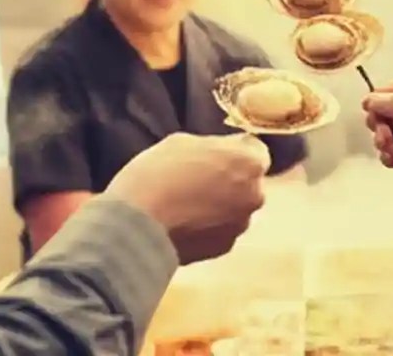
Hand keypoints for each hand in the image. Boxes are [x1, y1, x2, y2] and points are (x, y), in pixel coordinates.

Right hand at [107, 133, 269, 264]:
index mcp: (249, 163)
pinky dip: (207, 226)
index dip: (234, 149)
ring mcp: (239, 226)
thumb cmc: (157, 174)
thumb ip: (213, 147)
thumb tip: (222, 153)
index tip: (213, 152)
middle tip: (195, 177)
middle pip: (247, 182)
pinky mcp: (222, 249)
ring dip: (218, 204)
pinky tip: (181, 222)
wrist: (137, 226)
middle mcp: (254, 196)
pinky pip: (220, 230)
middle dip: (228, 179)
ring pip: (234, 208)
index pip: (255, 150)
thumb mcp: (183, 142)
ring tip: (184, 203)